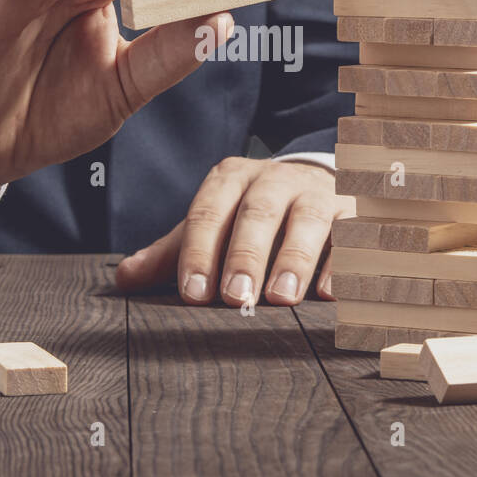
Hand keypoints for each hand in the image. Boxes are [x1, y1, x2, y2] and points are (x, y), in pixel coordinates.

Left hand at [114, 158, 356, 305]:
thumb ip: (173, 252)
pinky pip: (351, 233)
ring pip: (308, 219)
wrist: (312, 187)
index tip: (194, 293)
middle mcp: (275, 179)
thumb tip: (124, 279)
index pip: (209, 211)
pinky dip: (343, 262)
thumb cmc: (250, 217)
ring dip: (295, 258)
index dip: (200, 251)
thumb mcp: (211, 227)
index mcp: (231, 178)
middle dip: (246, 256)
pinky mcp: (352, 212)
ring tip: (281, 298)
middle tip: (235, 298)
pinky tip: (330, 294)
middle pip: (259, 212)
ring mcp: (316, 192)